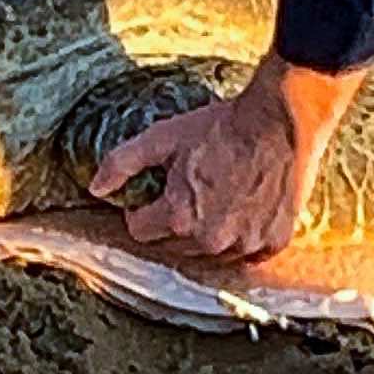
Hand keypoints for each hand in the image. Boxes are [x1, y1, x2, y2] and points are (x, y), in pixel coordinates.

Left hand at [90, 62, 329, 260]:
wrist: (278, 121)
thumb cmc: (220, 127)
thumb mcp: (162, 137)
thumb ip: (122, 163)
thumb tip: (95, 188)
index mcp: (180, 219)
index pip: (140, 231)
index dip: (141, 209)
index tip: (155, 191)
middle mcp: (212, 242)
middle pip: (174, 245)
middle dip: (173, 221)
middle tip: (188, 188)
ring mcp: (246, 246)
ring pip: (211, 252)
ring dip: (207, 232)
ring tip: (217, 195)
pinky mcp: (273, 242)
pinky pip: (247, 252)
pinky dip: (241, 236)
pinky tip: (242, 206)